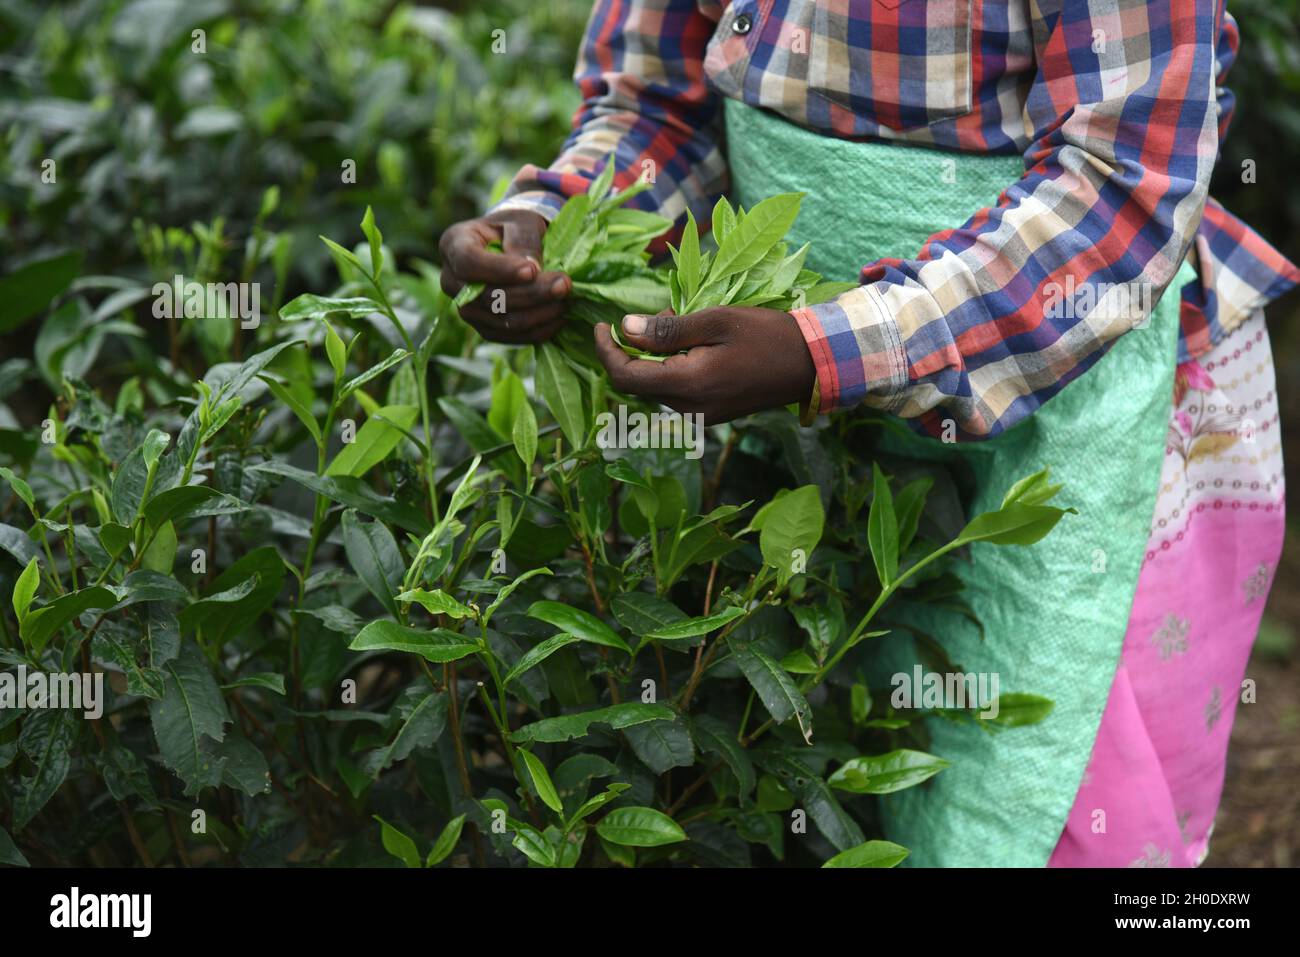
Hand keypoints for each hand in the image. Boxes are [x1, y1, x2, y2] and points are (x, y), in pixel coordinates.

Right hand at [438, 209, 570, 342]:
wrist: (511, 244)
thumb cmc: (514, 227)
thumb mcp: (520, 222)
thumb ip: (524, 241)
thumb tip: (533, 270)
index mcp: (453, 244)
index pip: (469, 263)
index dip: (500, 270)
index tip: (533, 270)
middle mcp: (451, 281)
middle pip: (487, 297)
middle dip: (531, 293)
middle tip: (564, 284)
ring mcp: (466, 308)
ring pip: (501, 321)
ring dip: (539, 314)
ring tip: (566, 300)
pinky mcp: (484, 328)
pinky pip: (510, 337)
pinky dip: (538, 330)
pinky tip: (559, 318)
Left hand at [593, 307, 815, 424]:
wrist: (810, 365)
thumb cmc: (766, 335)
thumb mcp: (715, 321)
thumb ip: (667, 330)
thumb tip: (624, 329)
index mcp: (687, 386)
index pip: (625, 377)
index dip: (605, 351)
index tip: (601, 326)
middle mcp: (688, 410)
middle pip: (637, 384)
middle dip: (634, 349)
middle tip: (662, 315)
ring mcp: (699, 417)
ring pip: (655, 387)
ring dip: (655, 357)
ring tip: (683, 324)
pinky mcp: (709, 415)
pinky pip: (675, 392)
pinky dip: (672, 367)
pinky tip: (694, 344)